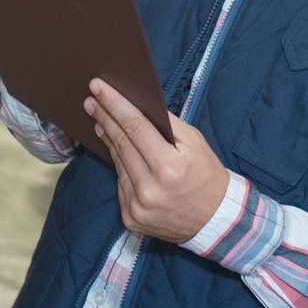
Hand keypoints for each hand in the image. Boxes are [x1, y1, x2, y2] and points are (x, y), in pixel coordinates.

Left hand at [85, 78, 228, 243]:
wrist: (215, 220)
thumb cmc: (206, 175)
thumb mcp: (195, 143)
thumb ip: (167, 123)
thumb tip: (137, 105)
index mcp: (168, 167)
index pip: (134, 127)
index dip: (115, 105)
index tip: (98, 87)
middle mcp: (149, 188)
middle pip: (121, 143)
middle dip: (104, 117)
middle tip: (91, 100)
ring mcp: (137, 205)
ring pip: (117, 162)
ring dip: (107, 138)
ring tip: (99, 120)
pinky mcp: (130, 217)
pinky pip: (120, 182)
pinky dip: (119, 163)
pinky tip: (115, 148)